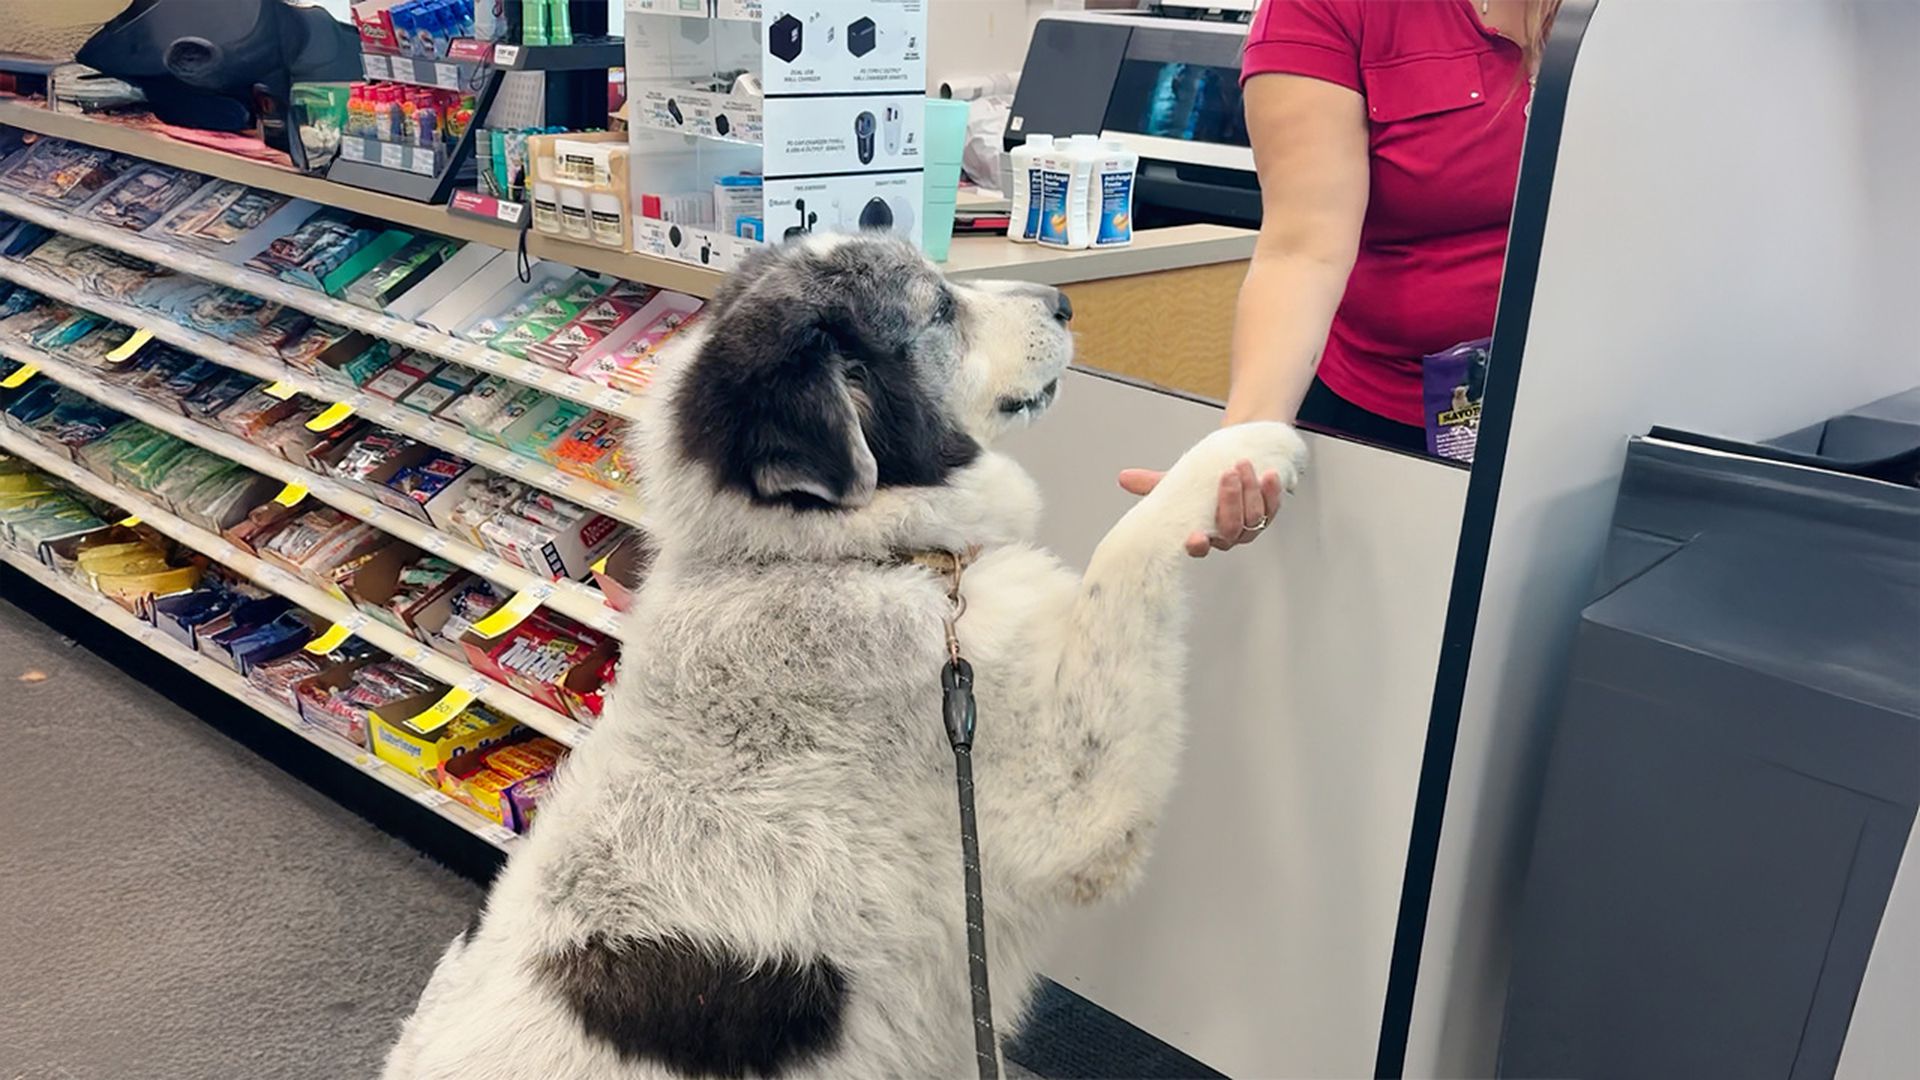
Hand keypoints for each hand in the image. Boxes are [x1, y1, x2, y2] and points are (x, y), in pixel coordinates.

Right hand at [1118, 459, 1284, 556]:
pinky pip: (1272, 507)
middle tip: (1226, 476)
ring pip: (1253, 517)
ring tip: (1241, 465)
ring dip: (1249, 491)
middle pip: (1232, 529)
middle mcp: (1228, 536)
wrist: (1234, 461)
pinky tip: (1267, 475)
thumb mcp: (1178, 482)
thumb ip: (1153, 484)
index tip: (1195, 538)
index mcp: (1204, 535)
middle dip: (1230, 502)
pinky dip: (1271, 491)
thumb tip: (1124, 478)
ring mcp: (1250, 526)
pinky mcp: (1269, 513)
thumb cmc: (1205, 480)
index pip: (1200, 549)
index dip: (1199, 546)